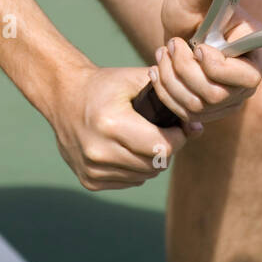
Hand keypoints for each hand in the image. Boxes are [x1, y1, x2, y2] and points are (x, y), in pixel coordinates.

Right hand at [49, 65, 185, 190]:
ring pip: (143, 175)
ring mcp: (92, 169)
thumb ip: (167, 96)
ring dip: (152, 160)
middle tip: (166, 132)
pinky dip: (135, 168)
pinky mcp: (89, 181)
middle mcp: (99, 151)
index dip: (178, 138)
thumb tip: (198, 126)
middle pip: (154, 164)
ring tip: (146, 138)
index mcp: (111, 124)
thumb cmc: (103, 86)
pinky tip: (128, 149)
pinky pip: (128, 182)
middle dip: (167, 149)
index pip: (161, 147)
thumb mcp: (132, 79)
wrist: (63, 97)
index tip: (181, 127)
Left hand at [153, 0, 261, 124]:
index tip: (198, 47)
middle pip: (218, 95)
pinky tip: (157, 70)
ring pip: (198, 107)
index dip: (218, 67)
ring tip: (163, 52)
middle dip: (186, 70)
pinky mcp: (210, 108)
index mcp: (256, 50)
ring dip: (171, 79)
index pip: (247, 77)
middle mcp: (248, 78)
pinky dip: (166, 92)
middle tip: (173, 44)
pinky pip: (186, 114)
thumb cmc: (194, 2)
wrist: (184, 19)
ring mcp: (230, 97)